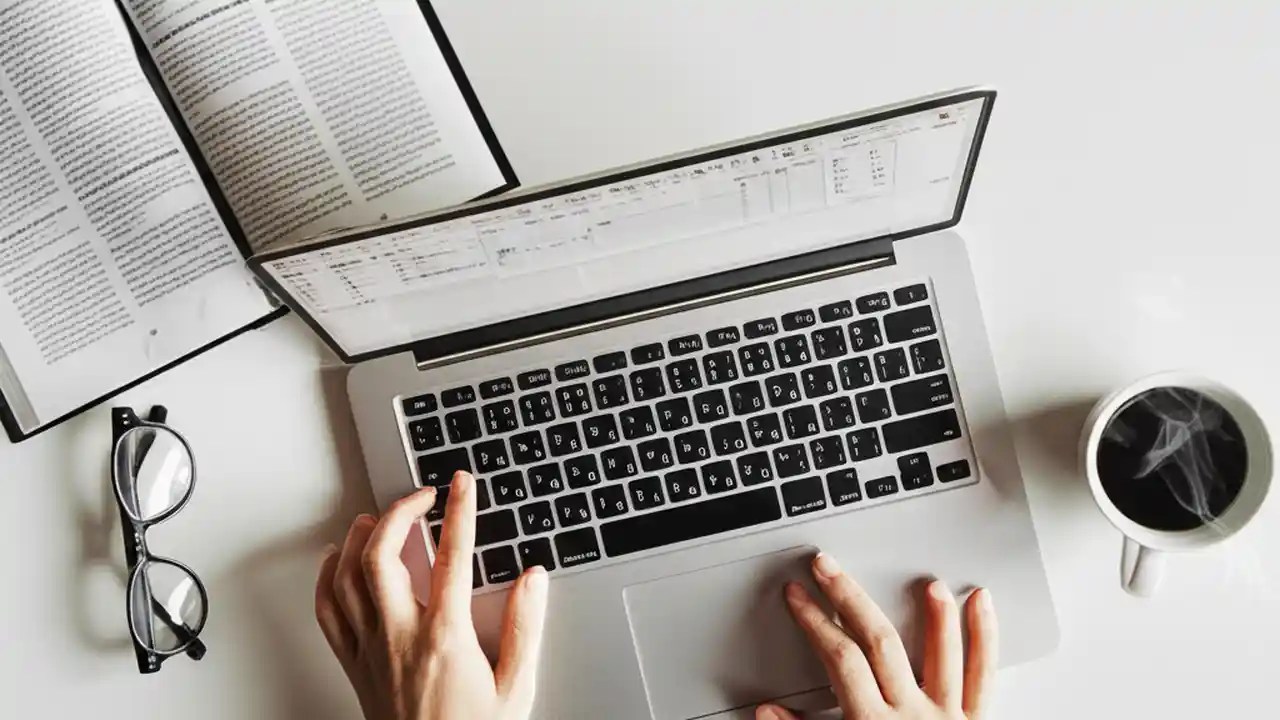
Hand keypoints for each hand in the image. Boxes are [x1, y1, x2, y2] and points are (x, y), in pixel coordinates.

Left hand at [315, 471, 548, 719]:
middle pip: (381, 555)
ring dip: (360, 538)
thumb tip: (533, 578)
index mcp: (445, 637)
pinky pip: (327, 612)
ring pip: (347, 577)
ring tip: (378, 517)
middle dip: (398, 513)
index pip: (451, 556)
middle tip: (420, 497)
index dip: (459, 511)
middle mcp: (400, 637)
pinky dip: (327, 578)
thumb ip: (525, 627)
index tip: (462, 484)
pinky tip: (338, 561)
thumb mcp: (516, 687)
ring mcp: (371, 650)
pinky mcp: (353, 666)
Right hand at [757, 554, 997, 719]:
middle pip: (878, 642)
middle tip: (828, 566)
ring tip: (925, 582)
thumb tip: (767, 714)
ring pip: (940, 654)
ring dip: (932, 615)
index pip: (837, 660)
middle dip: (849, 597)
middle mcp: (912, 717)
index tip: (797, 597)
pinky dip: (986, 638)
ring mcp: (949, 719)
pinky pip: (985, 678)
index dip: (814, 622)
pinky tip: (983, 606)